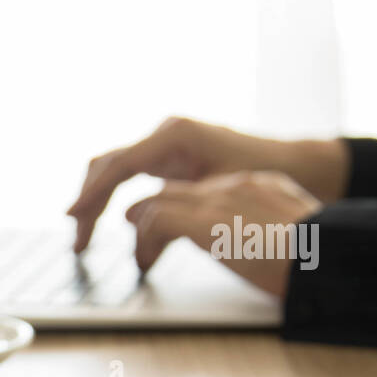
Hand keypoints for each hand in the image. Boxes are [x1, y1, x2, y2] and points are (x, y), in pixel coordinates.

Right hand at [66, 116, 346, 251]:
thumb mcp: (219, 195)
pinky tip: (119, 227)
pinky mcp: (174, 160)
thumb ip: (172, 208)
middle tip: (79, 241)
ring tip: (88, 239)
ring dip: (100, 205)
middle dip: (89, 203)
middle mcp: (167, 135)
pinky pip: (133, 178)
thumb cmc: (269, 181)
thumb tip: (132, 222)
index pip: (118, 166)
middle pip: (109, 167)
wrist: (303, 170)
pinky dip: (119, 202)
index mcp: (175, 136)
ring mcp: (169, 146)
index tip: (73, 219)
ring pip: (117, 173)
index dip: (92, 196)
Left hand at [125, 171, 321, 297]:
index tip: (171, 235)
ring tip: (141, 260)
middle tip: (143, 245)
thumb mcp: (295, 236)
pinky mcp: (206, 222)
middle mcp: (236, 185)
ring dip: (142, 233)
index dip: (180, 210)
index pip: (204, 189)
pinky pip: (157, 220)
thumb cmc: (320, 258)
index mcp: (259, 185)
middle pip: (174, 190)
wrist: (330, 256)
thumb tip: (254, 252)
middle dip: (151, 216)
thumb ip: (267, 232)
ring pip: (158, 202)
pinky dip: (144, 242)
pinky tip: (145, 264)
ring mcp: (219, 201)